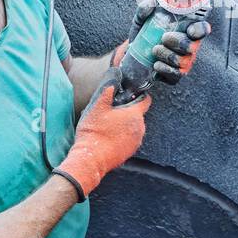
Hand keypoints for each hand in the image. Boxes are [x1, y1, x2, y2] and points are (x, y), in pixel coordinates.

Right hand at [57, 68, 150, 196]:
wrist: (91, 158)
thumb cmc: (94, 132)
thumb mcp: (97, 107)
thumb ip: (107, 91)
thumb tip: (113, 78)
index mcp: (135, 115)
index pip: (146, 101)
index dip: (140, 95)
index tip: (131, 95)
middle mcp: (140, 128)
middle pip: (138, 114)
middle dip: (128, 111)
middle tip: (113, 111)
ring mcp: (136, 142)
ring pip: (134, 127)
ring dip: (126, 125)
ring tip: (109, 125)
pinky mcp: (130, 152)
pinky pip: (130, 139)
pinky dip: (123, 136)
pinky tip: (110, 137)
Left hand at [111, 0, 211, 84]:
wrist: (133, 59)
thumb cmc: (144, 37)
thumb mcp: (141, 22)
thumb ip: (143, 11)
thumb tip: (150, 4)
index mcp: (186, 31)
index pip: (202, 29)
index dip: (200, 30)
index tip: (190, 29)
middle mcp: (190, 47)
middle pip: (192, 46)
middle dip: (177, 42)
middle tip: (164, 38)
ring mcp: (184, 63)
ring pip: (182, 61)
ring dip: (166, 55)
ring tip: (155, 50)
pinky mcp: (176, 76)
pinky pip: (175, 74)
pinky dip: (163, 68)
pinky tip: (155, 64)